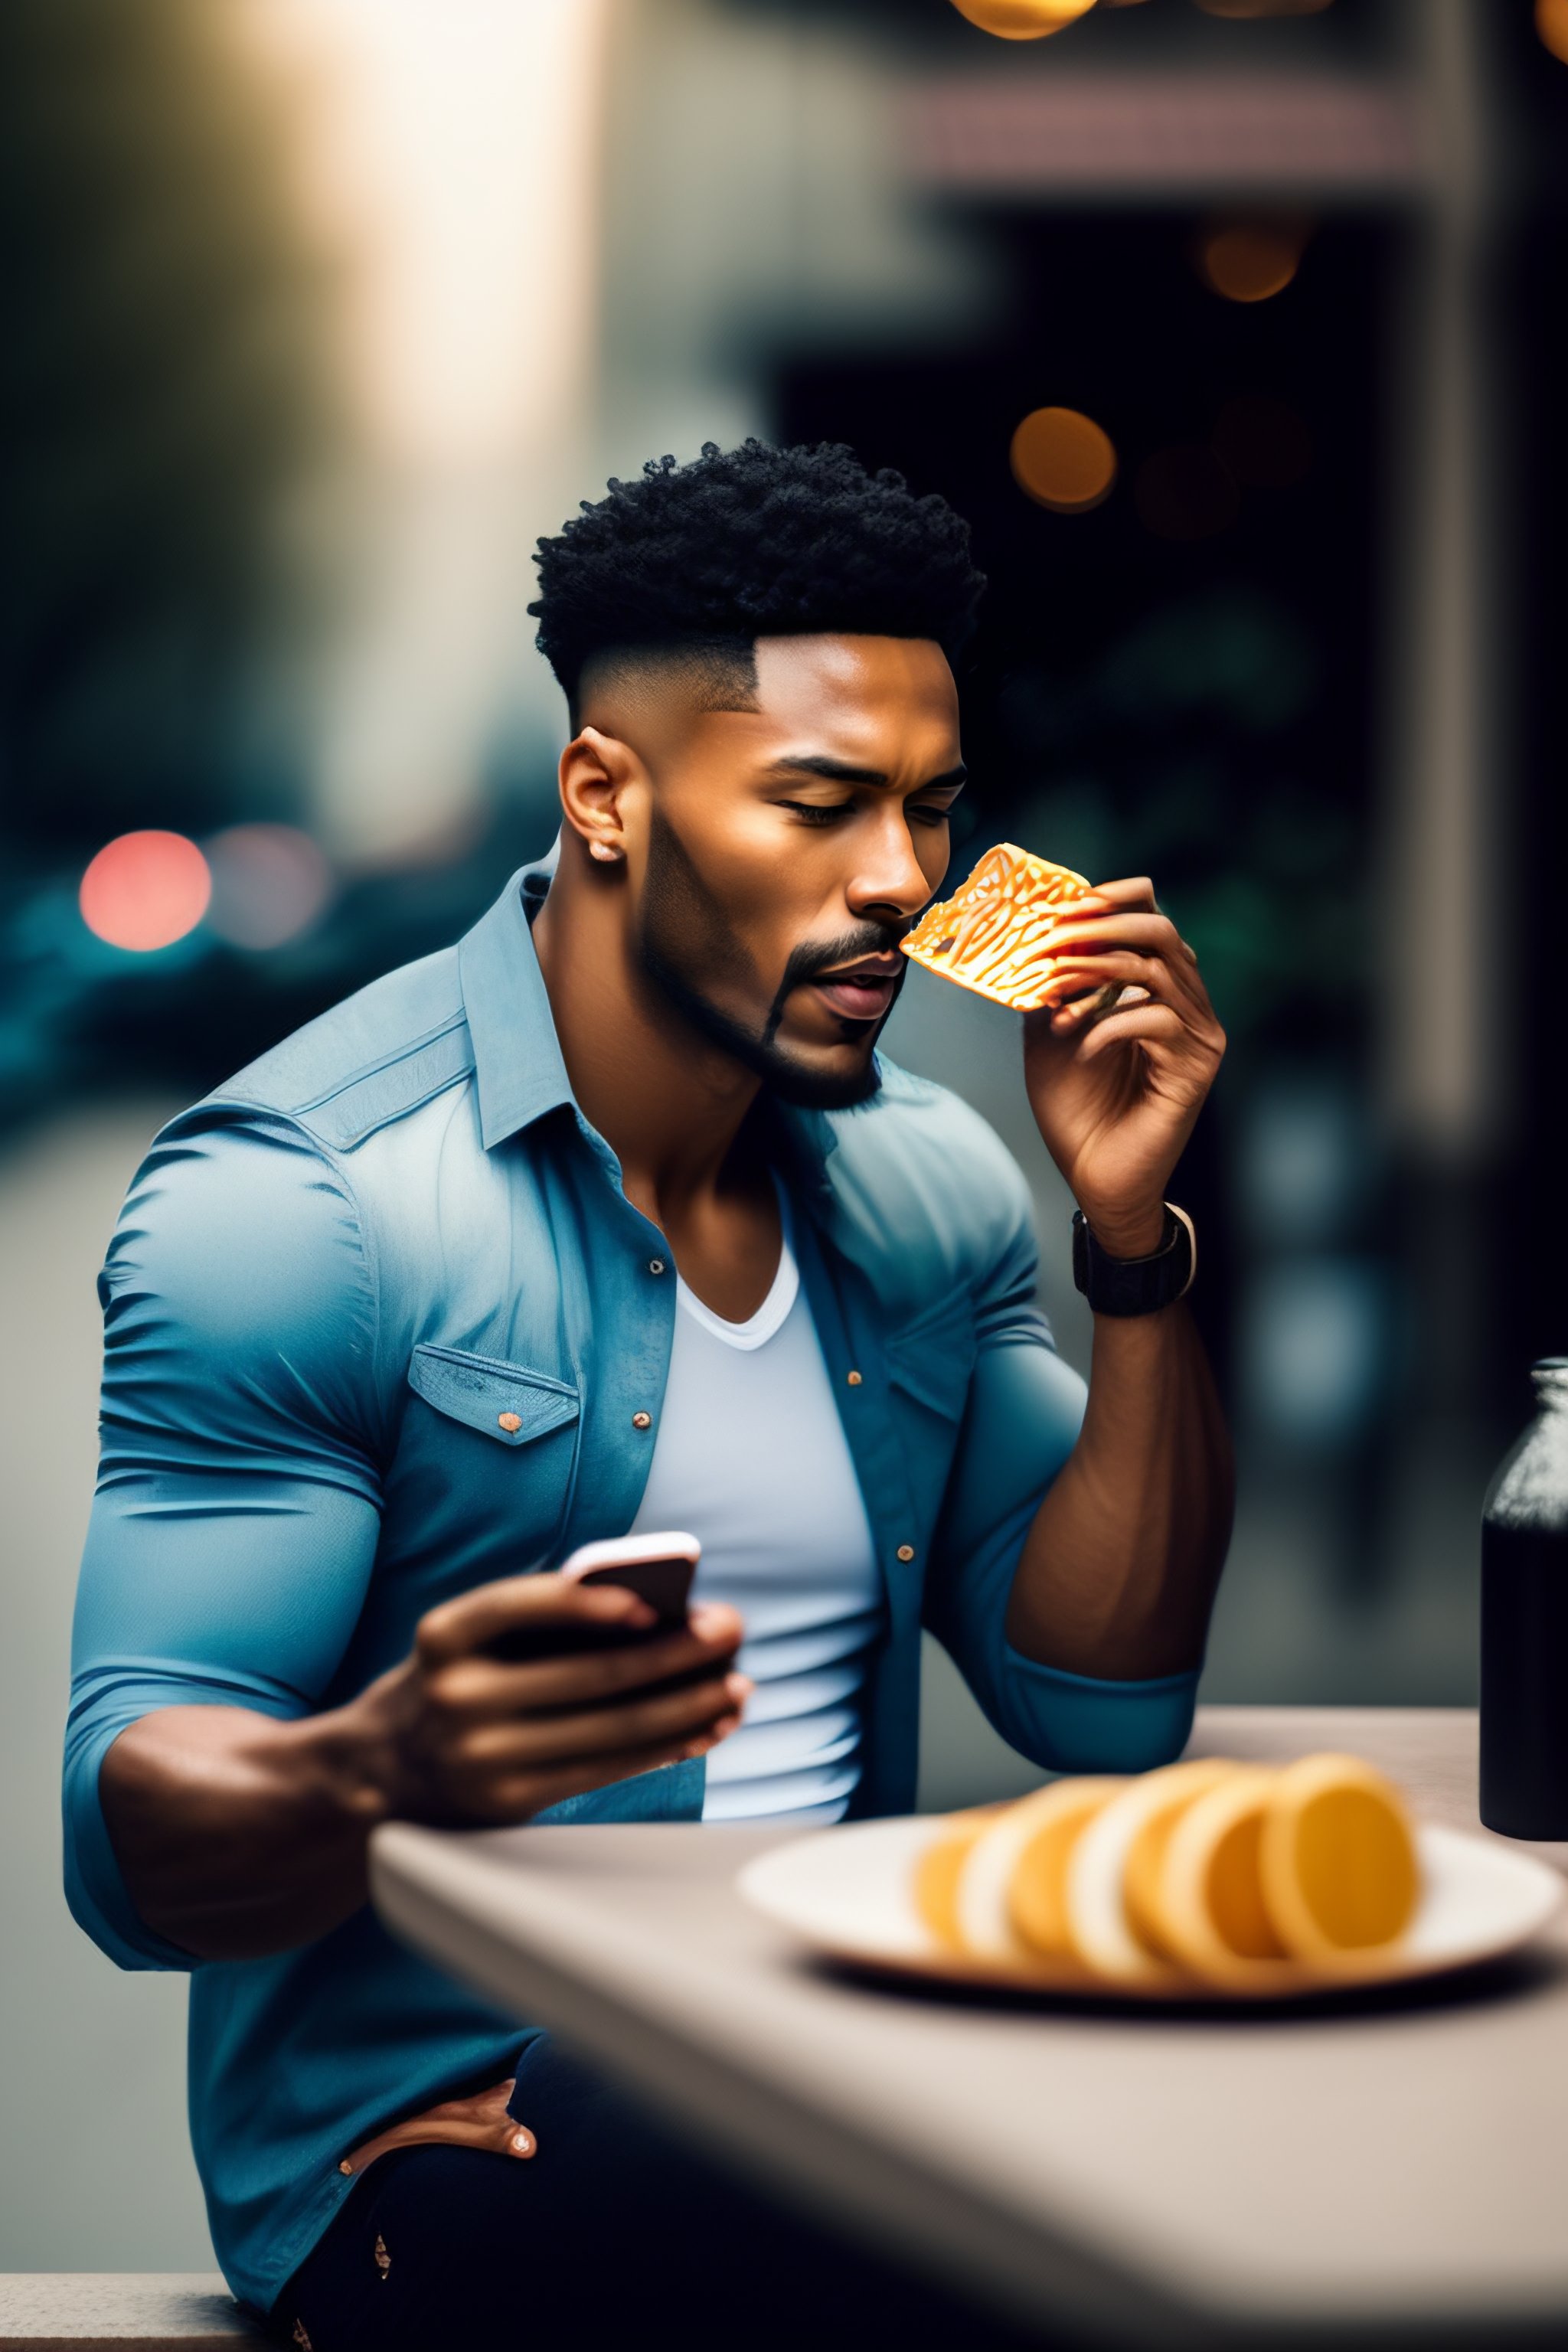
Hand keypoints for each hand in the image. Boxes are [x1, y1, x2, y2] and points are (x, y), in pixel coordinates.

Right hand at [356, 1574, 749, 1826]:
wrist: (383, 1772)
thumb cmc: (455, 1682)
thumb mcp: (470, 1641)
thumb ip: (539, 1622)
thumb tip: (658, 1620)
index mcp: (445, 1634)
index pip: (521, 1604)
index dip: (589, 1605)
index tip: (652, 1604)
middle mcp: (458, 1695)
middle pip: (591, 1675)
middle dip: (675, 1653)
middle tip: (731, 1631)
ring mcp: (484, 1755)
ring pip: (611, 1729)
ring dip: (686, 1706)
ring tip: (737, 1687)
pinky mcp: (511, 1800)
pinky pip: (606, 1769)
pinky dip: (664, 1747)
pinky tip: (703, 1730)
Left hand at [1021, 876, 1224, 1258]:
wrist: (1096, 1180)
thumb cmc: (1078, 1113)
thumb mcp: (1048, 1037)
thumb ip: (1049, 987)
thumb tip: (1030, 939)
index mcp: (1158, 988)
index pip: (1153, 916)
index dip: (1115, 898)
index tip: (1065, 903)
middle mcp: (1187, 1004)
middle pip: (1161, 931)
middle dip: (1102, 926)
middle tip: (1054, 937)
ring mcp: (1197, 1035)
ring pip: (1157, 970)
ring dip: (1094, 974)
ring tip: (1052, 996)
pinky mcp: (1194, 1068)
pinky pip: (1155, 1020)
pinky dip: (1107, 1024)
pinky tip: (1077, 1046)